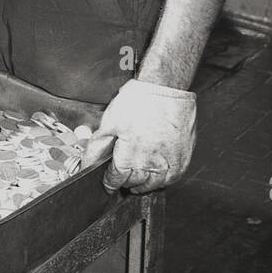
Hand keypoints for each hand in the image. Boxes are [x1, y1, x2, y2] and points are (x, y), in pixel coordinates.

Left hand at [82, 78, 196, 193]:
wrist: (165, 88)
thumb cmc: (138, 101)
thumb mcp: (110, 121)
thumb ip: (98, 146)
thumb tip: (88, 162)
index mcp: (130, 154)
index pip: (117, 179)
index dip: (110, 182)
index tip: (108, 182)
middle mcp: (151, 162)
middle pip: (135, 183)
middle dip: (125, 181)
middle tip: (121, 176)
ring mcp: (169, 162)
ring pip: (153, 184)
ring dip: (142, 184)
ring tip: (135, 178)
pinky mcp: (183, 158)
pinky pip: (172, 179)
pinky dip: (162, 180)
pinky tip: (155, 173)